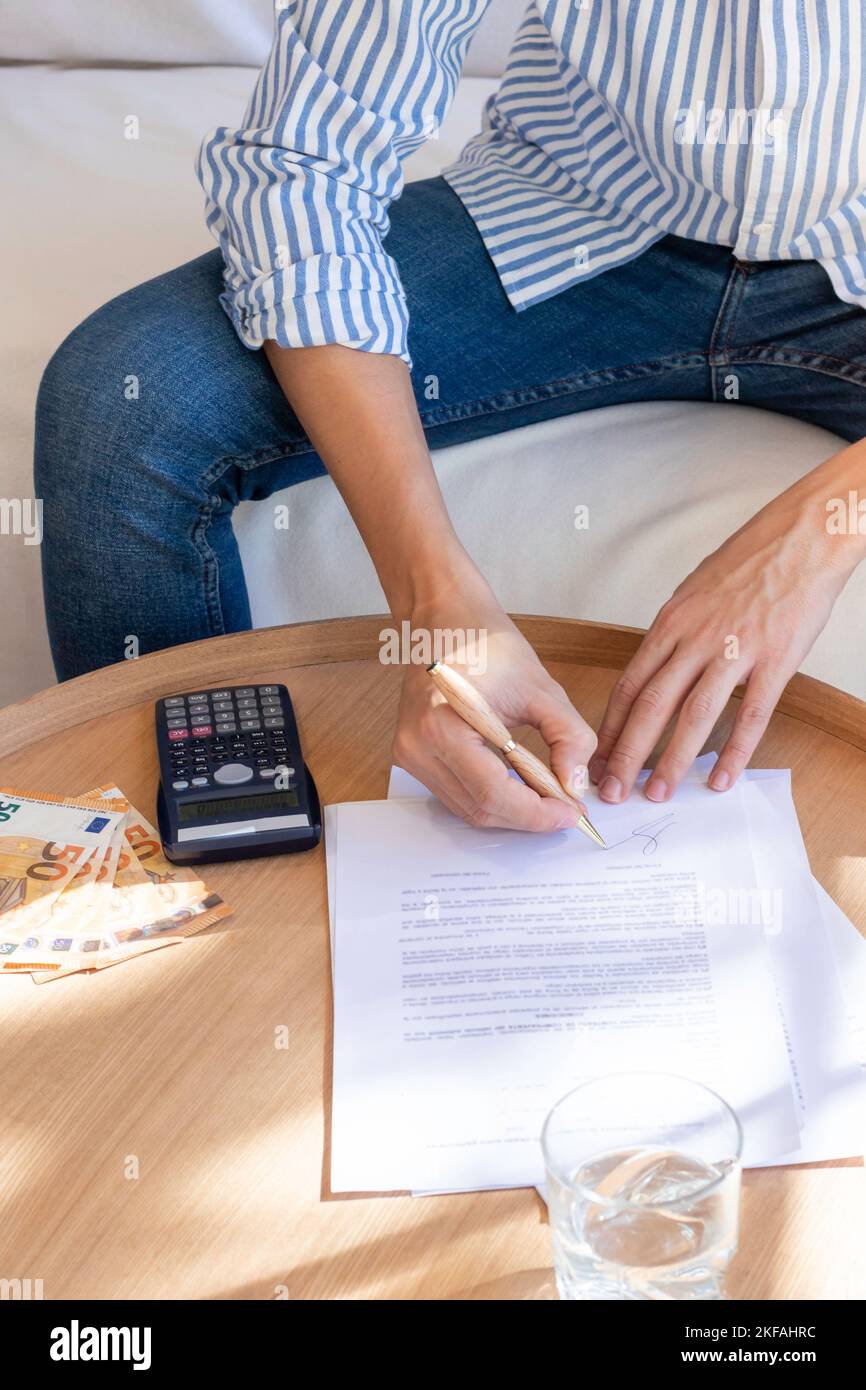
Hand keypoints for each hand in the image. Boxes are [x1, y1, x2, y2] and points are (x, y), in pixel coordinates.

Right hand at [393, 596, 596, 830]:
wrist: (445, 617)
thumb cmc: (487, 643)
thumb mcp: (542, 688)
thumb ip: (568, 738)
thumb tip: (575, 786)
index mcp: (443, 726)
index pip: (493, 794)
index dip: (536, 813)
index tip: (571, 813)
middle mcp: (418, 746)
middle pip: (479, 809)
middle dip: (527, 817)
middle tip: (566, 809)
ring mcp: (410, 753)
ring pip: (467, 809)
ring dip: (510, 811)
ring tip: (547, 797)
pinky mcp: (412, 755)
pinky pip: (456, 793)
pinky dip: (491, 798)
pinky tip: (519, 787)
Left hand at [589, 454, 865, 802]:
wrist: (802, 538)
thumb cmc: (749, 561)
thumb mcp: (694, 592)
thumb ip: (674, 633)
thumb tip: (656, 668)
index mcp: (671, 623)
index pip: (629, 684)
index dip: (610, 726)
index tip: (597, 756)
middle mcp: (695, 639)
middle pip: (650, 706)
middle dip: (626, 753)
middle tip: (611, 790)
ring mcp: (735, 651)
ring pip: (693, 717)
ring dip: (671, 760)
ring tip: (656, 794)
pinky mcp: (775, 661)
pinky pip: (750, 716)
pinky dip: (734, 752)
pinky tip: (720, 780)